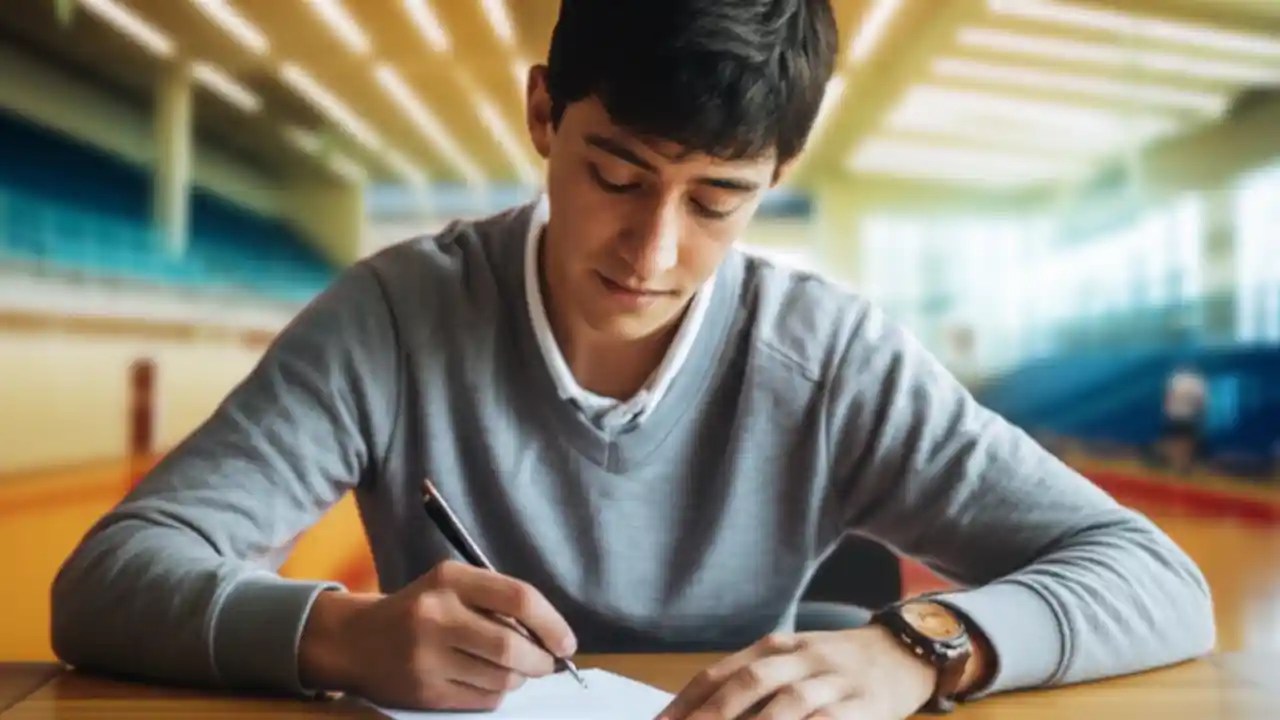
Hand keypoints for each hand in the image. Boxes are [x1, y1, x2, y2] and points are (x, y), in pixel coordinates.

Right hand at [298, 559, 576, 709]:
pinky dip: (497, 694)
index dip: (552, 624)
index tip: (566, 643)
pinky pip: (483, 700)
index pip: (519, 598)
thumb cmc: (421, 609)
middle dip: (541, 661)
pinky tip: (488, 682)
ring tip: (514, 671)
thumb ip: (497, 602)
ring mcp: (428, 656)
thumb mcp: (453, 586)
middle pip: (512, 646)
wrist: (357, 641)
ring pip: (501, 678)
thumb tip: (551, 637)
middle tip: (547, 664)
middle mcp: (437, 614)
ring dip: (519, 679)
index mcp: (451, 579)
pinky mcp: (425, 691)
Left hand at [657, 627, 936, 719]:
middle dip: (712, 715)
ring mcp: (834, 679)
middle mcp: (801, 657)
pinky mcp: (865, 704)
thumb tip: (698, 714)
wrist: (905, 652)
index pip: (720, 673)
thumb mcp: (794, 663)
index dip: (686, 703)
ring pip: (789, 703)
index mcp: (775, 647)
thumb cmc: (836, 667)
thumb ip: (752, 685)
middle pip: (749, 683)